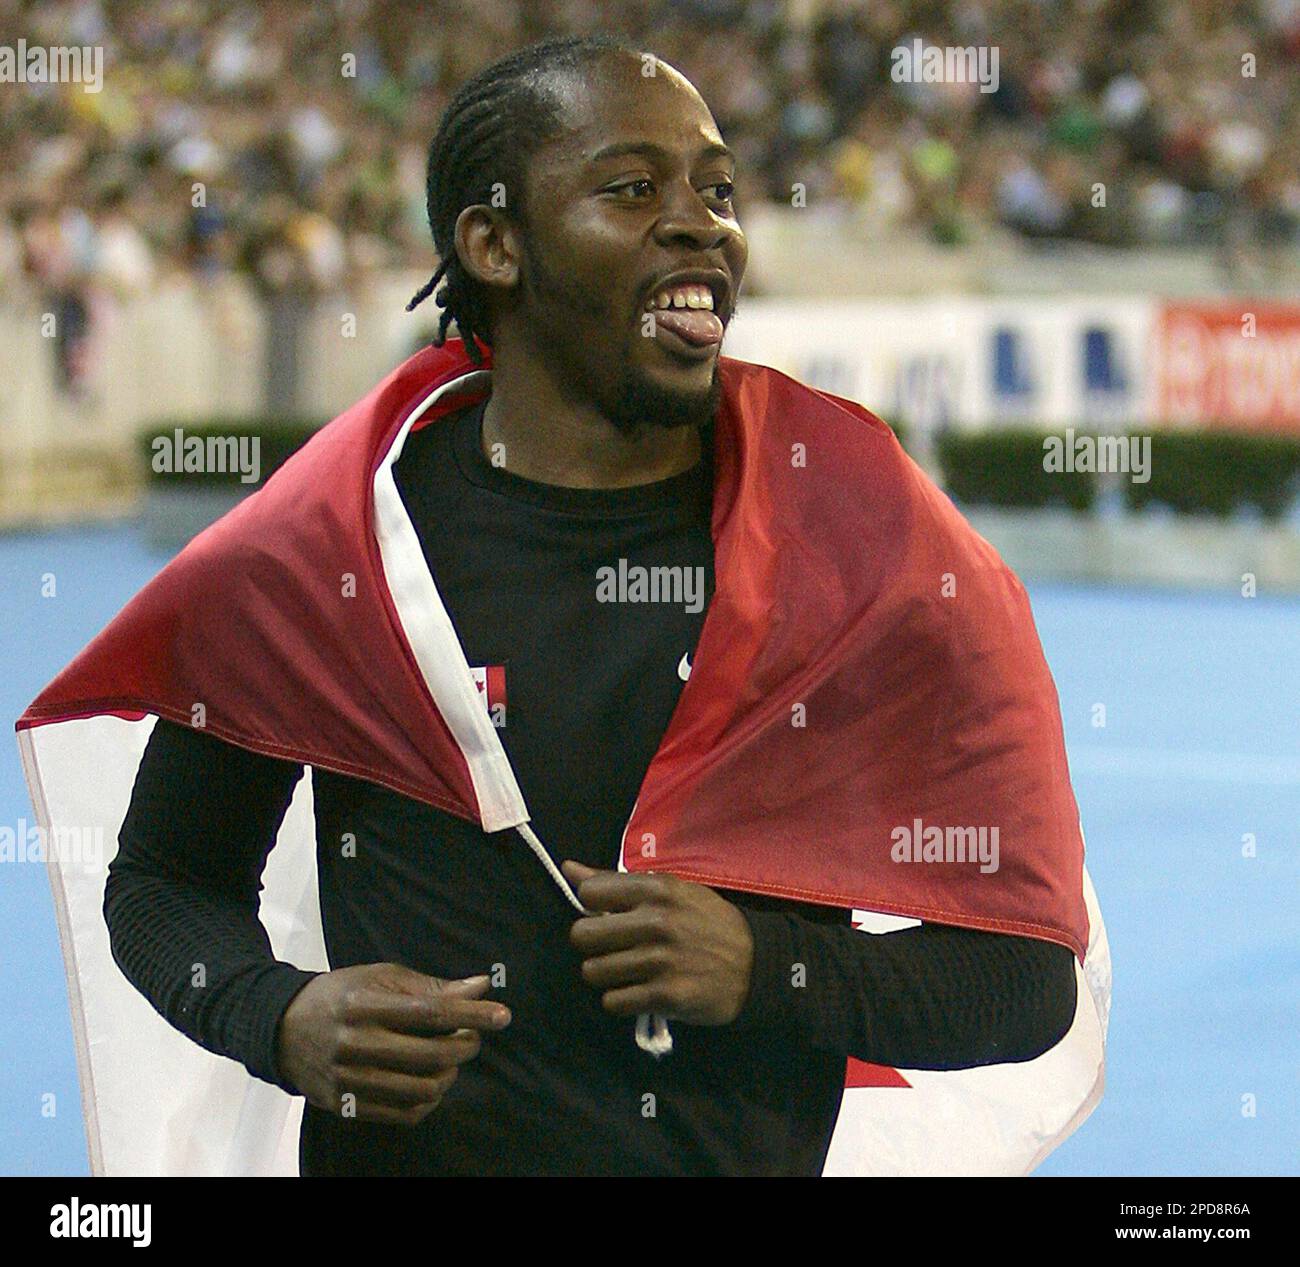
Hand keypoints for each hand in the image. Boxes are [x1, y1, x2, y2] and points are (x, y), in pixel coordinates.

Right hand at [275, 962, 509, 1125]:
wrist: (283, 1029)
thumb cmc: (342, 994)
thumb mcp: (381, 978)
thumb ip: (431, 987)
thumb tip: (481, 987)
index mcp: (364, 1004)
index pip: (429, 1013)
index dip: (471, 1015)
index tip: (503, 1016)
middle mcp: (354, 1044)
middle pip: (429, 1055)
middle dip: (465, 1045)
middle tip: (472, 1037)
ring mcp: (348, 1079)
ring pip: (420, 1090)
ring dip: (449, 1075)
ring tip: (450, 1059)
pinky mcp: (345, 1105)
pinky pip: (403, 1114)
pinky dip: (429, 1100)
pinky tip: (432, 1081)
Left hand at [562, 861, 753, 1025]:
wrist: (756, 964)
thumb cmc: (707, 922)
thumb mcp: (670, 891)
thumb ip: (616, 883)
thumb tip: (568, 869)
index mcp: (657, 890)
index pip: (590, 893)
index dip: (590, 906)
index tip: (605, 915)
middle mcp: (657, 922)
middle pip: (582, 935)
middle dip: (591, 945)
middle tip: (611, 948)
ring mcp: (661, 961)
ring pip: (593, 972)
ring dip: (605, 975)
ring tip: (626, 971)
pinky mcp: (666, 996)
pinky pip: (614, 1001)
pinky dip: (621, 999)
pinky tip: (638, 991)